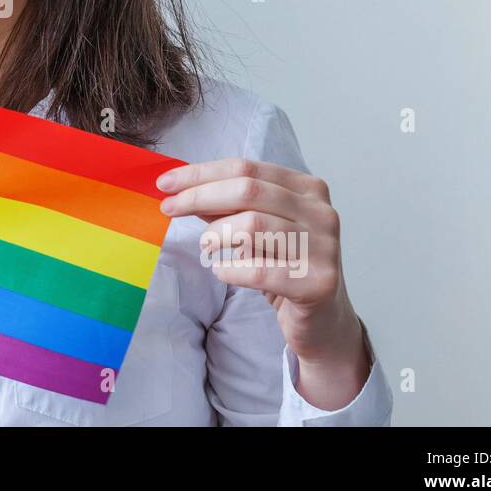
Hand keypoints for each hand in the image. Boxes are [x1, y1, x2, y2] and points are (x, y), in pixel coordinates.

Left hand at [156, 158, 371, 408]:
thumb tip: (182, 190)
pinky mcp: (317, 283)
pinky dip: (231, 269)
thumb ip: (228, 207)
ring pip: (253, 225)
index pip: (246, 168)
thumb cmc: (285, 267)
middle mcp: (320, 212)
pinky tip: (222, 272)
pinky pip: (259, 271)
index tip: (166, 183)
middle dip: (199, 196)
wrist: (325, 321)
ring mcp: (323, 247)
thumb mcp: (258, 230)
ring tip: (206, 247)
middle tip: (169, 208)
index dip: (201, 173)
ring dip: (217, 234)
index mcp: (307, 189)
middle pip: (248, 190)